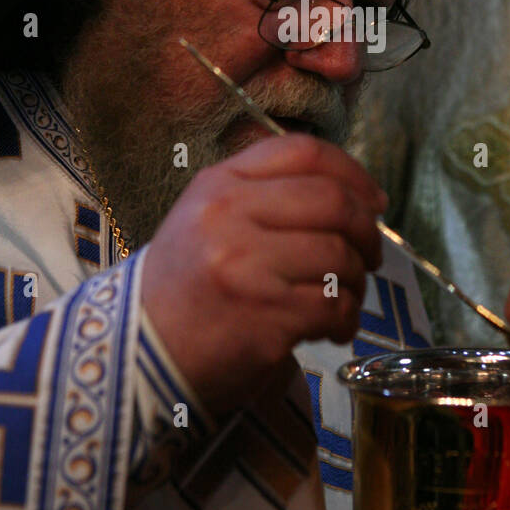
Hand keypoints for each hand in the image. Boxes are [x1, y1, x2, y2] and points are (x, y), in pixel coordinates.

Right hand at [141, 133, 386, 416]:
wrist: (136, 355)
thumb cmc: (184, 289)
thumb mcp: (207, 219)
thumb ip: (266, 196)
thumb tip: (354, 196)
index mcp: (219, 184)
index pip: (304, 153)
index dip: (353, 174)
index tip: (373, 201)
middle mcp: (229, 215)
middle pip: (333, 203)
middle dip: (366, 232)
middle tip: (370, 256)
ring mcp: (246, 266)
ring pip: (340, 256)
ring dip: (357, 282)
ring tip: (343, 299)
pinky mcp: (265, 317)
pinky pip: (335, 306)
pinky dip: (346, 319)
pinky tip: (333, 329)